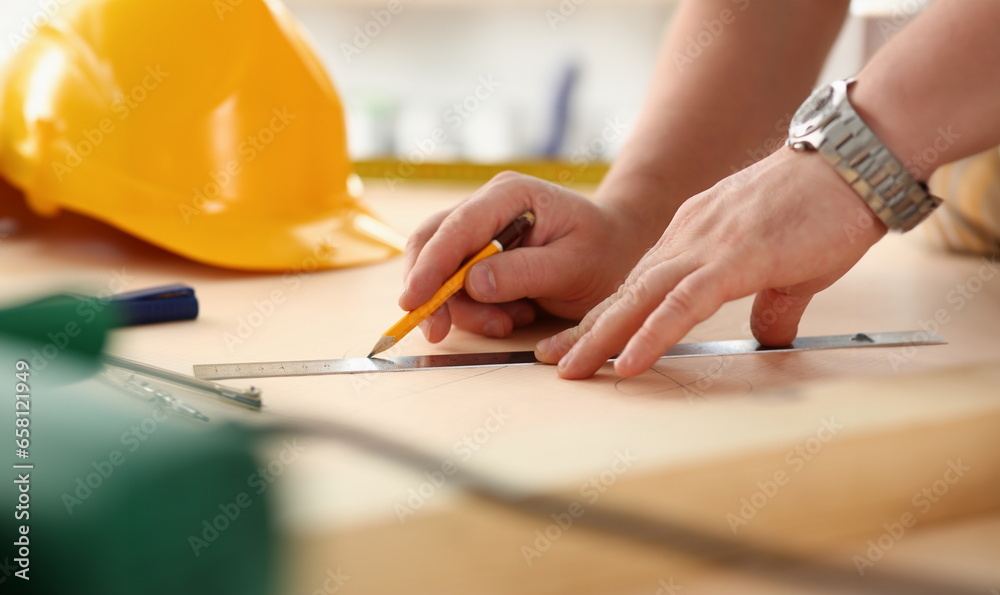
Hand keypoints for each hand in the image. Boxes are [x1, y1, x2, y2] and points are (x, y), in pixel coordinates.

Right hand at [401, 172, 649, 342]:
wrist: (617, 253)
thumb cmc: (603, 253)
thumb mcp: (573, 265)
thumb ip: (524, 272)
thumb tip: (472, 283)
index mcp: (509, 194)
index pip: (457, 228)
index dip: (430, 266)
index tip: (414, 301)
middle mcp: (486, 206)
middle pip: (431, 244)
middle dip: (430, 292)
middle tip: (437, 331)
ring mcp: (479, 231)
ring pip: (440, 271)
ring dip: (465, 308)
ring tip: (510, 322)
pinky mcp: (478, 256)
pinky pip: (458, 288)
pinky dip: (477, 311)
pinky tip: (513, 315)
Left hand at [536, 148, 887, 378]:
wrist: (855, 162)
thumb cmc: (825, 207)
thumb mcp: (790, 266)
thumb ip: (771, 302)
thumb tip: (769, 335)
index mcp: (696, 235)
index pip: (641, 284)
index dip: (608, 316)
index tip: (580, 342)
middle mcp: (689, 237)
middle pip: (627, 291)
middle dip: (587, 329)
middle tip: (552, 360)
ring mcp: (707, 244)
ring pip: (641, 296)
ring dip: (603, 336)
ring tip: (573, 369)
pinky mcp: (736, 257)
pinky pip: (683, 303)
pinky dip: (653, 334)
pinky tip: (630, 362)